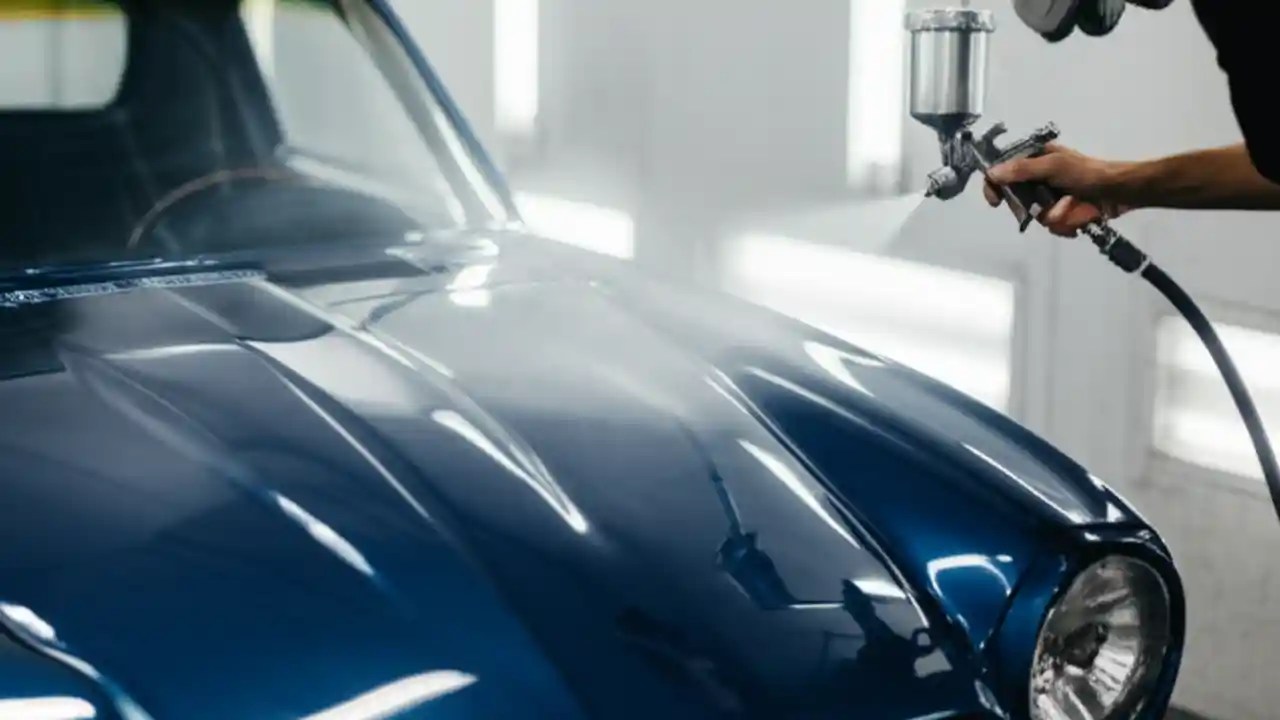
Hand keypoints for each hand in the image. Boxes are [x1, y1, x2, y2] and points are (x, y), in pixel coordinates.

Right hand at [983, 143, 1129, 236]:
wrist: (1119, 192)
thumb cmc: (1087, 173)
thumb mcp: (1053, 166)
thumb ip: (1022, 170)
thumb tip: (992, 173)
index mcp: (1036, 159)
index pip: (1004, 171)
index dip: (995, 186)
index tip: (996, 202)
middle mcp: (1040, 178)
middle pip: (1018, 199)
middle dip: (1033, 207)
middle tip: (1045, 207)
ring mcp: (1052, 197)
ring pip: (1036, 216)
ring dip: (1054, 217)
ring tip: (1072, 208)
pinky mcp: (1063, 213)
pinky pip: (1052, 226)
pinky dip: (1065, 225)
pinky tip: (1079, 219)